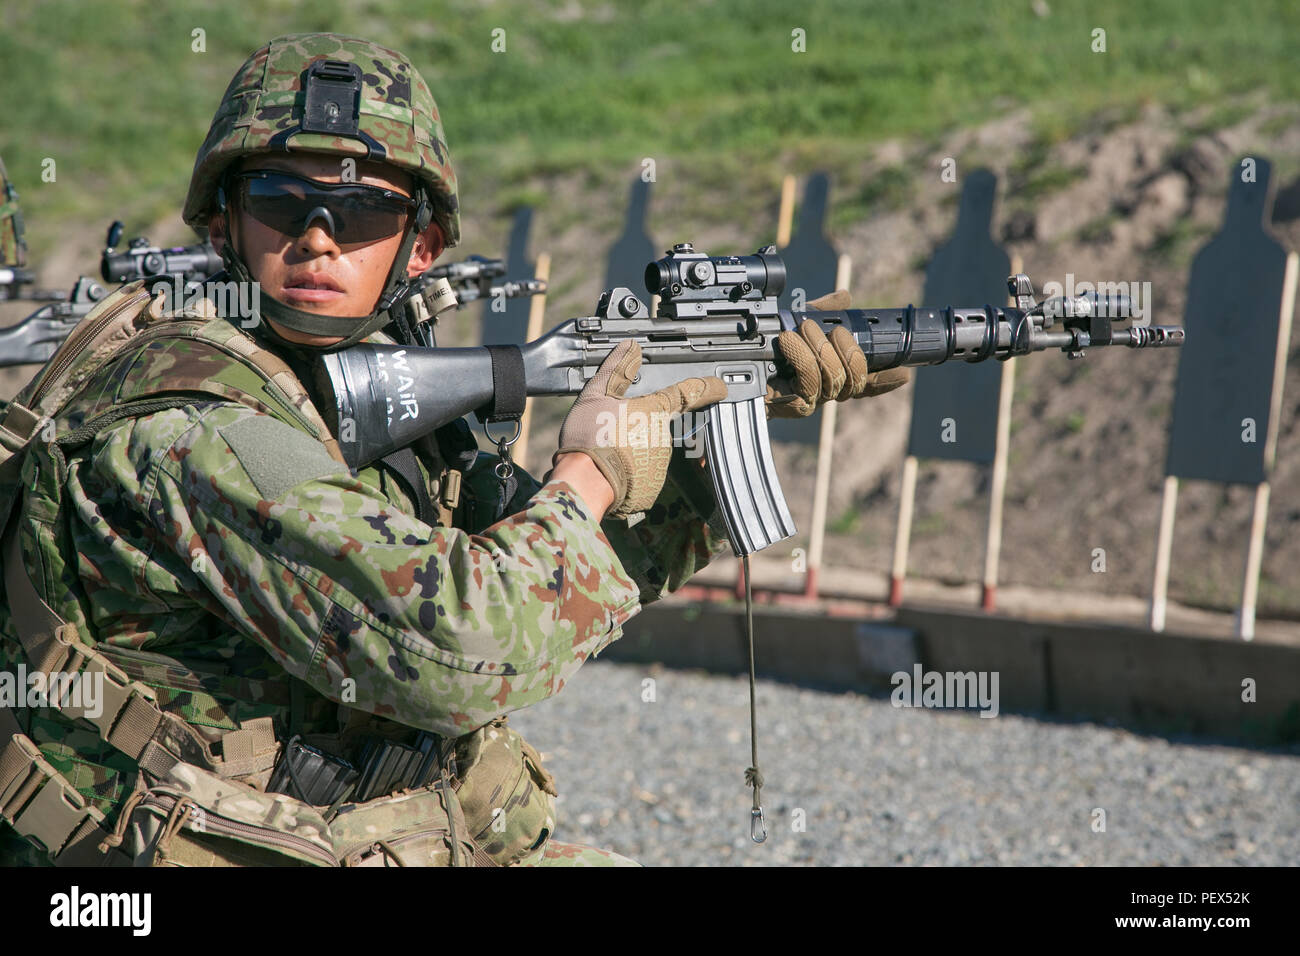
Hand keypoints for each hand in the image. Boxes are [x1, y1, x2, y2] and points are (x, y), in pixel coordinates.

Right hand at [554, 339, 725, 517]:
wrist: (587, 484)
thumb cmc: (591, 437)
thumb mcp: (597, 395)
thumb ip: (616, 371)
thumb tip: (631, 347)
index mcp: (655, 411)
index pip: (689, 393)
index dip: (708, 388)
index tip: (721, 387)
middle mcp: (665, 436)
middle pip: (662, 427)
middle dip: (643, 427)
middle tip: (617, 431)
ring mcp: (661, 464)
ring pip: (651, 452)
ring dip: (634, 451)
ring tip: (608, 452)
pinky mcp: (652, 488)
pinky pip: (643, 477)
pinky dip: (630, 473)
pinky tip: (611, 471)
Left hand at [765, 289, 910, 418]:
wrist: (725, 367)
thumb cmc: (758, 349)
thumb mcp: (793, 323)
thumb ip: (820, 312)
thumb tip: (846, 297)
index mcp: (827, 374)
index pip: (864, 382)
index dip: (885, 380)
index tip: (904, 373)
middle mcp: (823, 391)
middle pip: (854, 380)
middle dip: (847, 350)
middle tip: (829, 330)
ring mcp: (810, 401)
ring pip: (835, 380)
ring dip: (820, 349)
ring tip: (801, 330)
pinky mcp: (792, 406)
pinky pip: (810, 384)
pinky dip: (802, 358)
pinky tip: (788, 342)